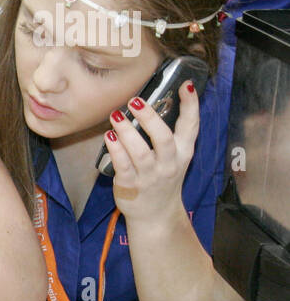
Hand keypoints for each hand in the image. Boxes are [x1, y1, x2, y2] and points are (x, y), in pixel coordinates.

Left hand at [104, 81, 199, 224]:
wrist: (155, 215)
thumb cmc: (162, 179)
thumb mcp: (175, 157)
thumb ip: (168, 134)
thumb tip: (153, 103)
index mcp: (183, 153)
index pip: (191, 126)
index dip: (191, 105)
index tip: (186, 85)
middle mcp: (169, 164)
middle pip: (164, 138)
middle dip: (150, 118)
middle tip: (135, 101)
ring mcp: (150, 176)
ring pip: (140, 152)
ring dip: (127, 132)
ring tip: (115, 115)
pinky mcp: (130, 185)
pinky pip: (123, 166)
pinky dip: (116, 150)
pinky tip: (109, 136)